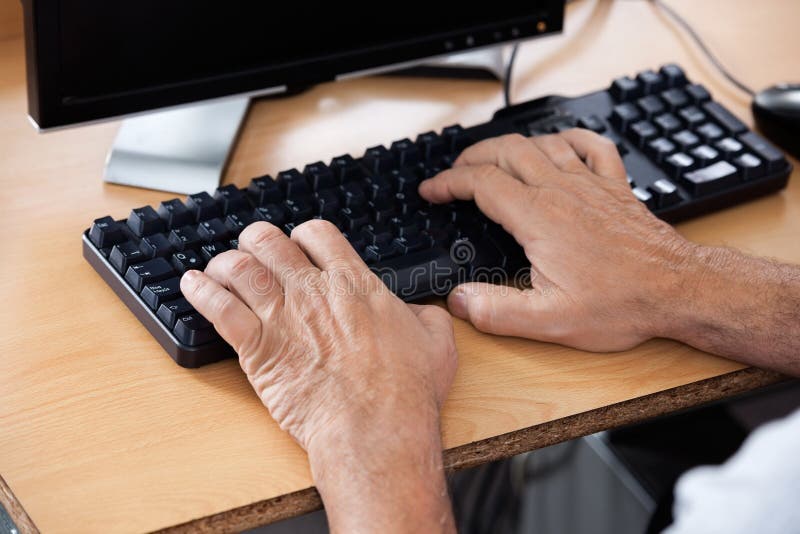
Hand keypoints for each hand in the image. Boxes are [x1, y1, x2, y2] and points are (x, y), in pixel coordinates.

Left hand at [180, 220, 456, 532]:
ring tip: (219, 268)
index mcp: (354, 284)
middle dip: (257, 241)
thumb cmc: (405, 391)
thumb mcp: (435, 341)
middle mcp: (313, 291)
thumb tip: (422, 311)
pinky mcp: (258, 349)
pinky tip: (192, 286)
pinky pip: (219, 309)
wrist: (375, 428)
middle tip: (254, 252)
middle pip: (269, 241)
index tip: (299, 245)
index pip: (317, 235)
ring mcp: (282, 316)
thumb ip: (425, 316)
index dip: (303, 234)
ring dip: (225, 263)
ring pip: (238, 268)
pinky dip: (200, 292)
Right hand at [419, 129, 696, 351]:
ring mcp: (591, 184)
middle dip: (473, 156)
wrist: (677, 290)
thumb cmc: (621, 303)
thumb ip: (498, 311)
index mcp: (540, 219)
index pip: (482, 184)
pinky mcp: (615, 187)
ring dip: (512, 145)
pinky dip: (568, 138)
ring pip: (543, 143)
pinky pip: (591, 145)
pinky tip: (560, 143)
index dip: (449, 183)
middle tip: (455, 172)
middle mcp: (563, 192)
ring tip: (494, 157)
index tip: (432, 190)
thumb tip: (458, 301)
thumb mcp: (551, 322)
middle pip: (507, 151)